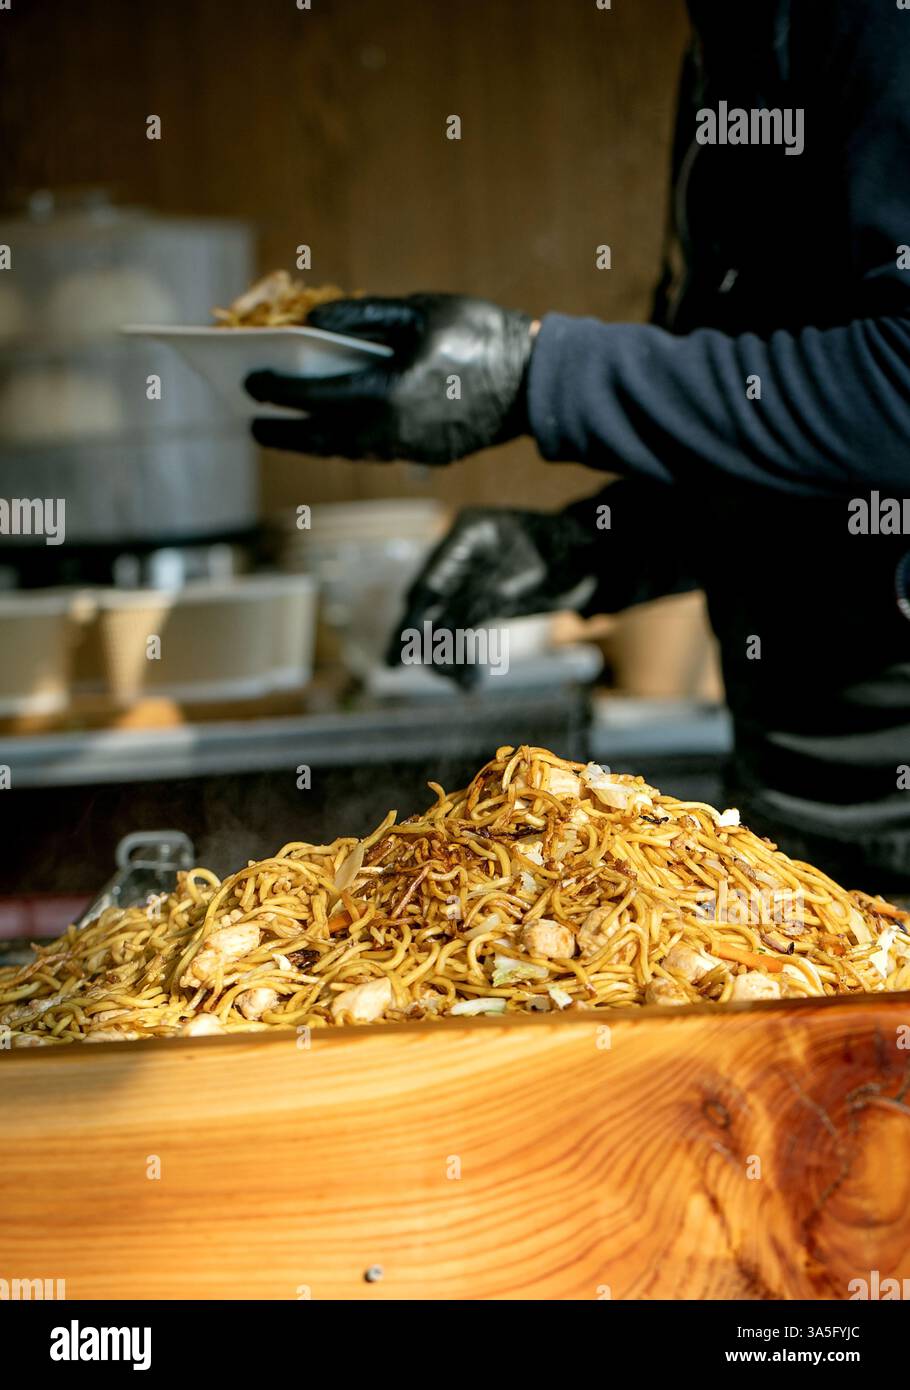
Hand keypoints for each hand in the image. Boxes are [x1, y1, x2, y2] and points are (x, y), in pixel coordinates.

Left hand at [246, 293, 534, 462]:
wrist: (535, 381)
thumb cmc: (478, 335)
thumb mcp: (418, 311)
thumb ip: (361, 317)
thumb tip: (312, 323)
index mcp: (385, 392)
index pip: (314, 396)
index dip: (277, 390)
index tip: (251, 382)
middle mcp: (390, 430)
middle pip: (321, 436)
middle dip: (284, 431)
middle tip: (253, 423)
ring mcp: (409, 450)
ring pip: (346, 450)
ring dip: (313, 441)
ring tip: (287, 433)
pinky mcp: (426, 456)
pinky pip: (374, 451)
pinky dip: (346, 442)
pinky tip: (334, 432)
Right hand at [388, 507, 598, 682]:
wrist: (603, 561)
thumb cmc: (573, 552)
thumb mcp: (527, 577)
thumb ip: (485, 599)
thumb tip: (449, 627)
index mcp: (471, 533)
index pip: (433, 574)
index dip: (416, 608)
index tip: (405, 640)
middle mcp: (465, 556)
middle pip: (429, 600)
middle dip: (422, 636)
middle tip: (401, 664)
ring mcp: (473, 580)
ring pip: (445, 623)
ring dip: (448, 656)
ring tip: (465, 683)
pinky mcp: (486, 605)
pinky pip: (464, 634)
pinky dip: (464, 658)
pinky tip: (469, 682)